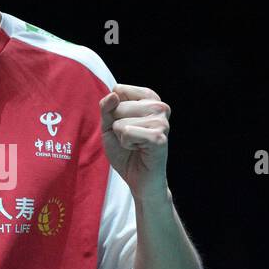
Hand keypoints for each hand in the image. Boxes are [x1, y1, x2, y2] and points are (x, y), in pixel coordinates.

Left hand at [99, 83, 170, 198]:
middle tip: (131, 139)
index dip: (113, 110)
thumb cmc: (126, 151)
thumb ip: (106, 107)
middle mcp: (160, 107)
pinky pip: (126, 133)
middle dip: (116, 125)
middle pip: (118, 105)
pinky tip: (139, 150)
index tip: (125, 124)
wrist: (138, 179)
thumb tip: (114, 95)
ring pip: (121, 121)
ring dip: (122, 137)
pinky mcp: (159, 138)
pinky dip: (126, 144)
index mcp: (150, 99)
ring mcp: (161, 122)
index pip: (119, 90)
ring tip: (136, 145)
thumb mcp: (109, 125)